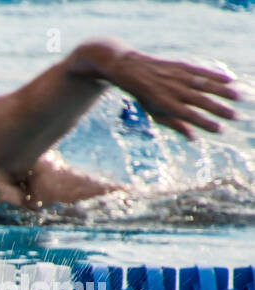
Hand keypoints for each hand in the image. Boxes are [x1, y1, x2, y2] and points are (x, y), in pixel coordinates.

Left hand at [105, 49, 239, 139]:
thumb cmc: (147, 97)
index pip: (190, 117)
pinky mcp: (183, 66)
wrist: (134, 71)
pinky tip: (231, 80)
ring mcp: (179, 77)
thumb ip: (175, 125)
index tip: (220, 130)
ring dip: (224, 92)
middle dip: (220, 110)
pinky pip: (203, 71)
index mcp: (166, 105)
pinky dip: (217, 75)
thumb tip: (193, 139)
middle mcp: (174, 91)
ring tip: (239, 98)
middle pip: (201, 102)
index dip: (205, 124)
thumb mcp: (156, 114)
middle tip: (236, 118)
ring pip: (205, 85)